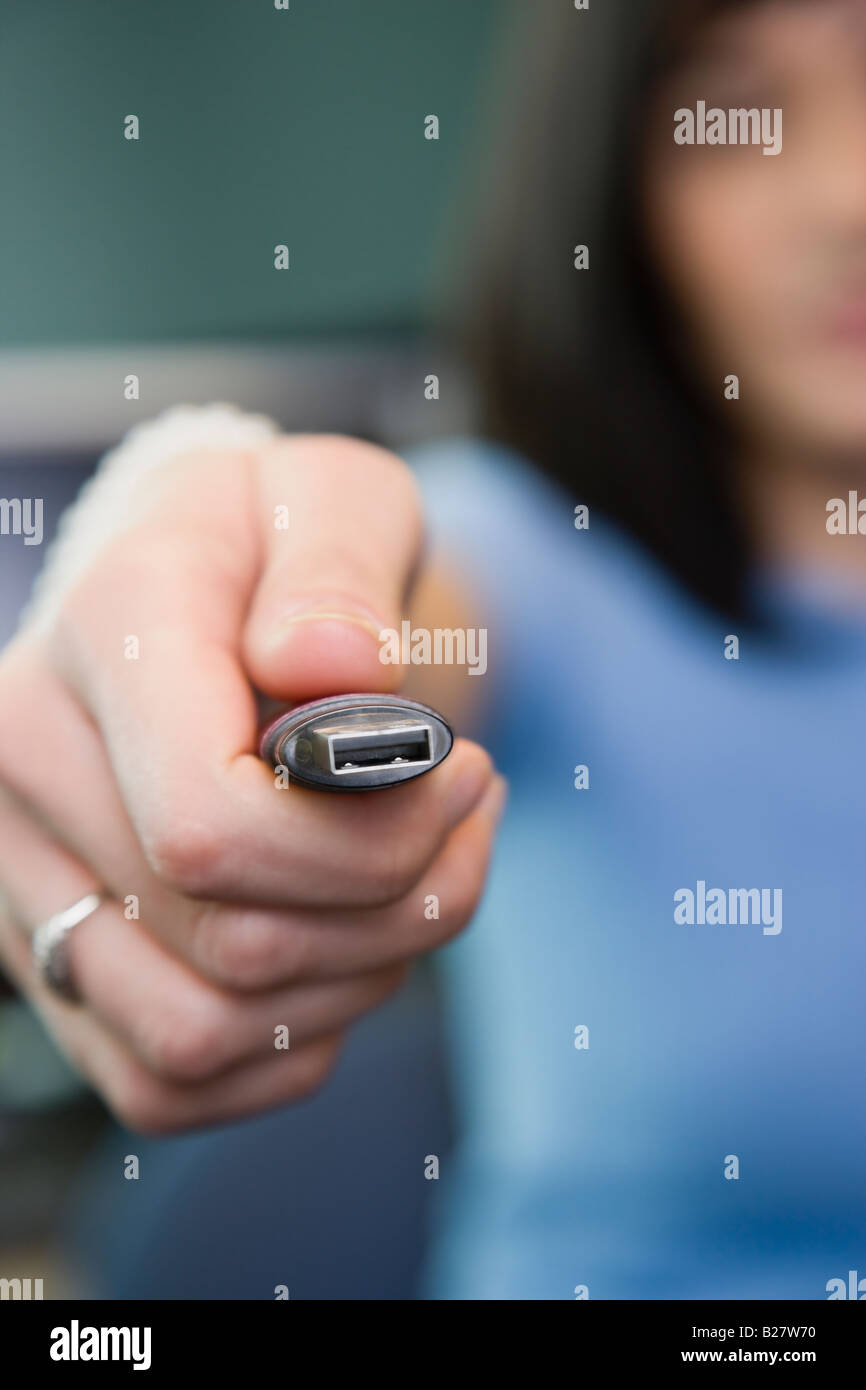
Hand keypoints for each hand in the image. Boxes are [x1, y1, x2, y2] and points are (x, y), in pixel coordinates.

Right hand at [0, 433, 503, 1132]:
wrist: (197, 593)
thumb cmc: (280, 545)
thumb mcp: (335, 500)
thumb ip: (337, 566)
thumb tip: (335, 668)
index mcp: (100, 634)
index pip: (211, 823)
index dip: (373, 841)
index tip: (465, 774)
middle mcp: (23, 764)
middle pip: (230, 940)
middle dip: (402, 903)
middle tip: (468, 816)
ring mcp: (21, 876)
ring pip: (200, 1031)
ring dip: (357, 979)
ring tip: (417, 880)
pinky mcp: (48, 959)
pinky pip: (169, 1081)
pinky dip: (292, 1044)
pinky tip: (349, 948)